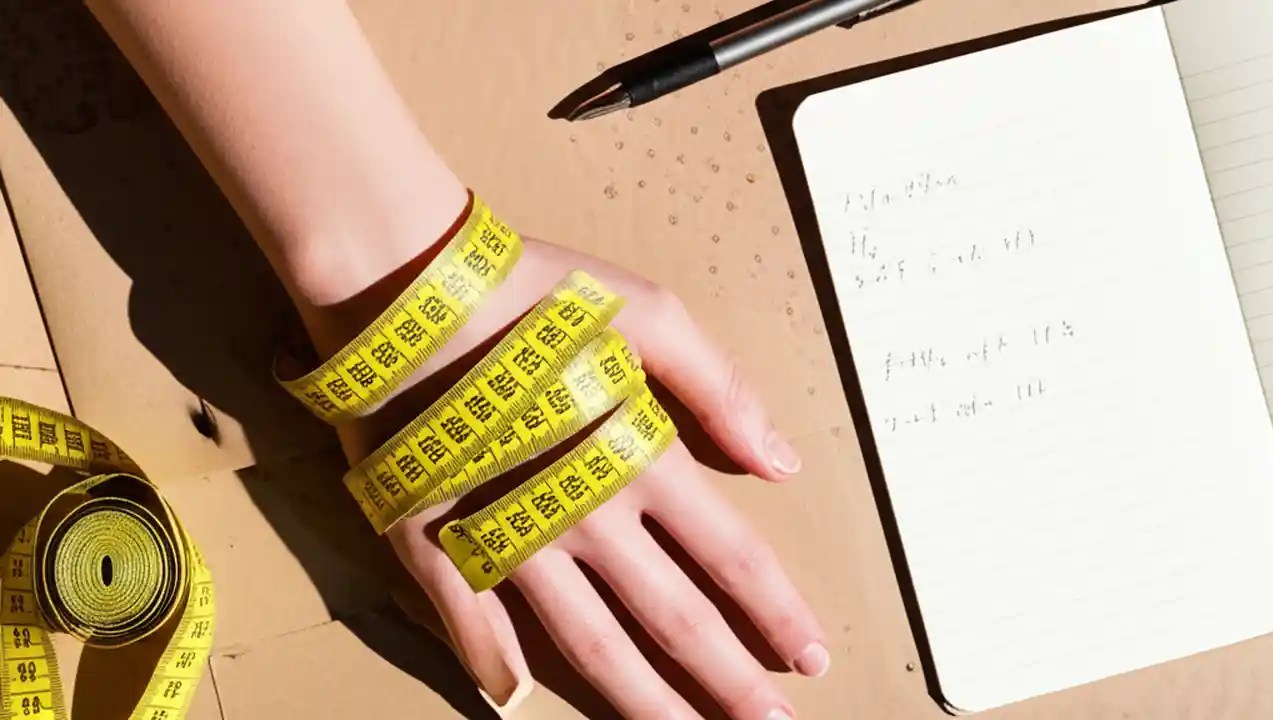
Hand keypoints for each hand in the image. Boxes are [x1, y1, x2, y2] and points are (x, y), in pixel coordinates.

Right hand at [344, 237, 827, 718]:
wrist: (403, 283)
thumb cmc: (530, 288)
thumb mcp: (645, 310)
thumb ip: (718, 387)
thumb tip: (782, 463)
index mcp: (637, 456)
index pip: (730, 557)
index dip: (775, 612)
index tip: (810, 657)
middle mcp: (580, 512)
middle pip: (671, 618)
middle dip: (726, 681)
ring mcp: (505, 535)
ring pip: (586, 642)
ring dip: (641, 700)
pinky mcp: (433, 537)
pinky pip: (471, 620)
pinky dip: (495, 666)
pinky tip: (516, 704)